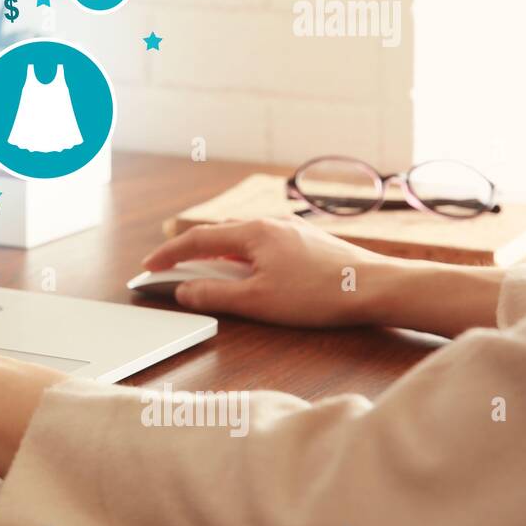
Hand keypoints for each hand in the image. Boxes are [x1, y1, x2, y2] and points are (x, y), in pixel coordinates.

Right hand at [141, 217, 501, 334]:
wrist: (377, 288)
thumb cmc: (320, 294)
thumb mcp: (257, 301)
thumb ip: (214, 295)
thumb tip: (184, 291)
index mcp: (251, 232)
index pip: (196, 240)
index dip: (168, 255)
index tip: (148, 267)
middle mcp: (268, 224)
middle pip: (217, 235)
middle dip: (190, 253)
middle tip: (169, 271)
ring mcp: (289, 230)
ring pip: (240, 239)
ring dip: (216, 256)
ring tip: (203, 276)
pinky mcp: (306, 242)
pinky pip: (261, 244)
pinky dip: (241, 258)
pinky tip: (247, 275)